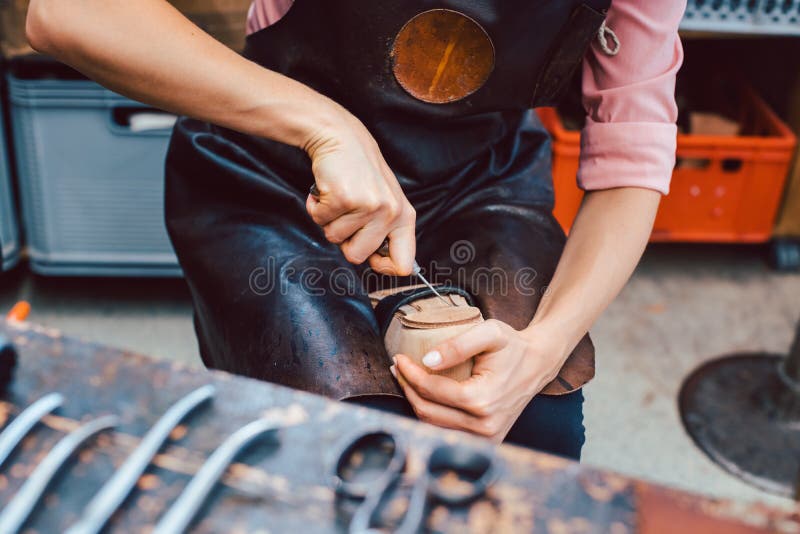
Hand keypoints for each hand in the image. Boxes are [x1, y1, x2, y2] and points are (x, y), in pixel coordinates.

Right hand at [304, 105, 415, 275]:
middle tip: (346, 215)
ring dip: (328, 220)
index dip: (382, 267)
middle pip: (358, 256)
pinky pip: (319, 220)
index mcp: (404, 217)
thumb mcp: (385, 201)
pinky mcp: (344, 198)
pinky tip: (326, 190)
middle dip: (344, 240)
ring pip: (335, 239)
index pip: (404, 264)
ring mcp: (368, 206)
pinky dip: (316, 207)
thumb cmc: (360, 173)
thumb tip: (383, 265)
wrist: (340, 138)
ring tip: (338, 197)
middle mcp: (390, 213)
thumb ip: (385, 232)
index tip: (370, 257)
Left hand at [391, 320, 569, 442]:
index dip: (409, 373)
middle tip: (397, 367)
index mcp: (482, 401)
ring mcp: (486, 439)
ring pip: (432, 425)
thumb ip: (457, 345)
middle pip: (426, 411)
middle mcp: (484, 427)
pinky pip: (446, 432)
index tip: (398, 358)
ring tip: (406, 379)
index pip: (431, 390)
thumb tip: (427, 361)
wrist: (537, 363)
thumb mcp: (489, 333)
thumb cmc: (513, 346)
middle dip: (406, 388)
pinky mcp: (487, 442)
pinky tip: (423, 396)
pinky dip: (430, 415)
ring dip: (415, 402)